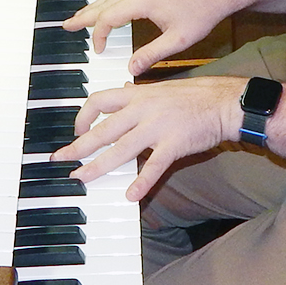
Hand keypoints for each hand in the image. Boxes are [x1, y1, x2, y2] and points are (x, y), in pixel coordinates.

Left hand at [52, 74, 245, 199]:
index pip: (99, 100)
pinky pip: (153, 166)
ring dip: (98, 166)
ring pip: (120, 149)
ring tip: (83, 178)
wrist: (224, 102)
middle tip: (61, 159)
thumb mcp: (161, 89)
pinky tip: (131, 195)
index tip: (76, 130)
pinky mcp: (173, 144)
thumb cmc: (195, 96)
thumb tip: (122, 90)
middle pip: (103, 129)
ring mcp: (157, 127)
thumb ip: (139, 93)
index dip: (83, 116)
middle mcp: (143, 109)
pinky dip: (141, 182)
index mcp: (138, 95)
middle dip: (78, 146)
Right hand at [62, 0, 248, 74]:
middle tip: (67, 26)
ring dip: (94, 8)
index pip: (109, 18)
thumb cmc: (202, 12)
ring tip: (79, 19)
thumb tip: (131, 68)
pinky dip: (108, 2)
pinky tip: (104, 9)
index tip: (100, 50)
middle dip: (84, 16)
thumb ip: (152, 54)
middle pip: (103, 3)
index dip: (100, 35)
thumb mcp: (177, 40)